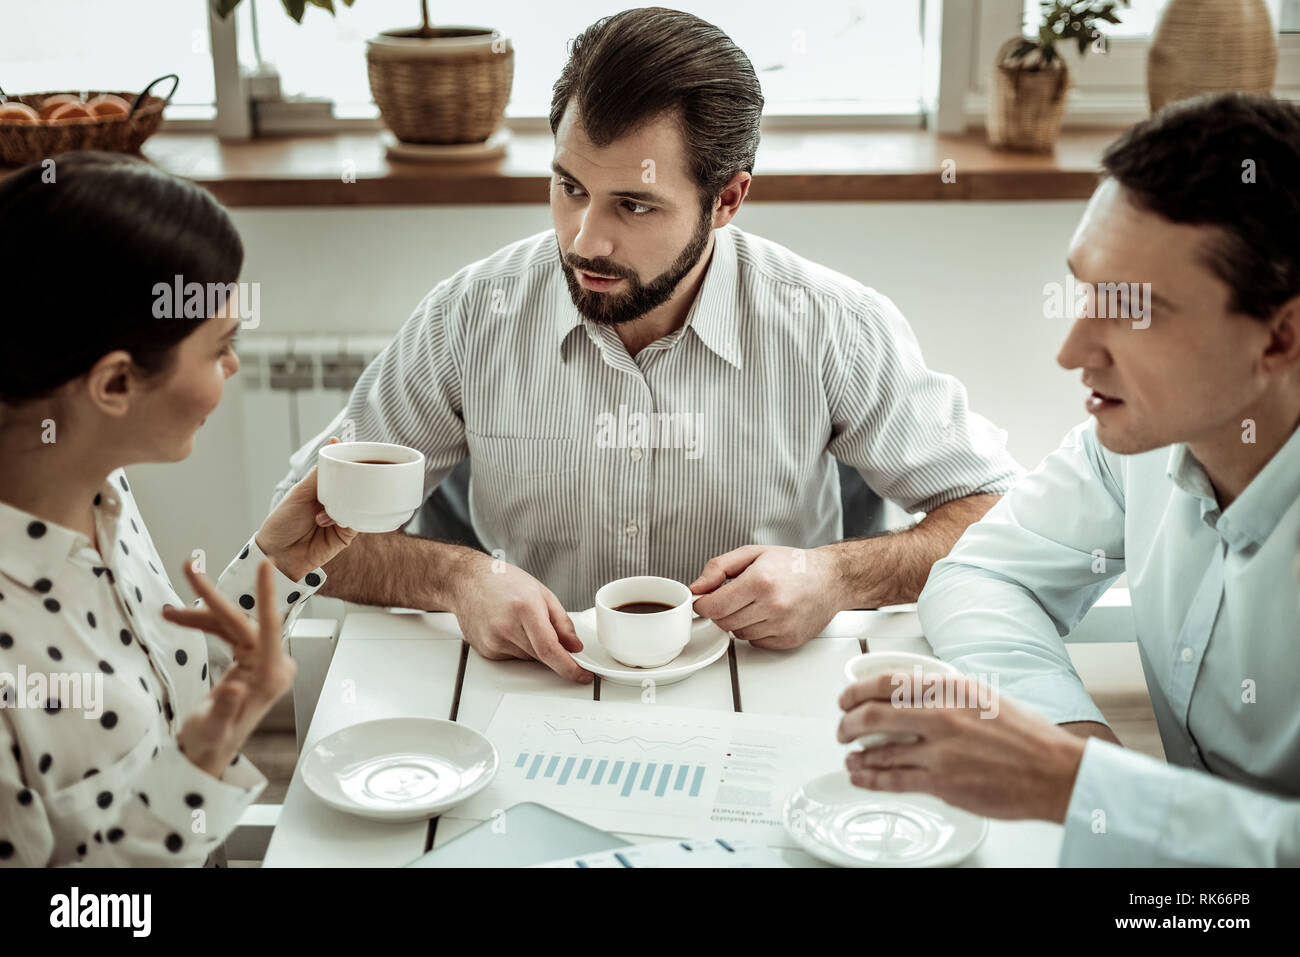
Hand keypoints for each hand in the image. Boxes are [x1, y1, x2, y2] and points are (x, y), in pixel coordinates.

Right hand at [162, 558, 297, 778]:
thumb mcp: (212, 730)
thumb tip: (235, 686)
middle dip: (211, 599)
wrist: (208, 754)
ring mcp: (263, 660)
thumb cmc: (211, 745)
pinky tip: (179, 619)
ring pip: (231, 625)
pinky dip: (204, 625)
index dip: (265, 596)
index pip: (270, 629)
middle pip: (241, 623)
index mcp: (270, 678)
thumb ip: (225, 710)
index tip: (265, 566)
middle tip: (188, 567)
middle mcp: (273, 665)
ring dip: (200, 616)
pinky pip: (228, 633)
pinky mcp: (251, 659)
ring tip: (167, 613)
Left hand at [255, 436, 358, 580]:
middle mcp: (335, 502)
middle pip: (354, 486)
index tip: (347, 443)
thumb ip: (318, 477)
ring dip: (348, 501)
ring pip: (358, 503)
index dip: (346, 459)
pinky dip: (349, 517)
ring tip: (328, 507)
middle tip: (356, 469)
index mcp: (322, 490)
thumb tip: (331, 451)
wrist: (278, 554)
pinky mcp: (346, 535)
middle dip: (357, 477)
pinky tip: (333, 519)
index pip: (339, 472)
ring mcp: (342, 518)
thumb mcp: (299, 494)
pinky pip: (357, 522)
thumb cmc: (282, 523)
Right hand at [448, 553, 591, 682]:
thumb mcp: (542, 593)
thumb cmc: (502, 581)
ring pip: (528, 658)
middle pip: (541, 656)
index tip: (582, 675)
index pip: (550, 649)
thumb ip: (562, 622)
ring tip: (521, 621)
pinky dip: (519, 647)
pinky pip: (513, 657)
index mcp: (525, 609)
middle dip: (553, 651)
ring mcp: (493, 641)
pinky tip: (509, 628)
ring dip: (534, 647)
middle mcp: (506, 627)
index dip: (569, 667)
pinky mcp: (486, 651)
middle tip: (549, 631)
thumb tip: (574, 646)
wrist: (468, 581)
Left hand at [689, 544, 847, 648]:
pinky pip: (756, 641)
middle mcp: (773, 605)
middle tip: (730, 598)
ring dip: (739, 621)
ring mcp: (782, 626)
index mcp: (761, 581)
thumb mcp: (753, 554)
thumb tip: (697, 587)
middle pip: (724, 622)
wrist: (830, 578)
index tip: (703, 600)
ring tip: (754, 603)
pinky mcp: (789, 640)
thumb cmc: (794, 565)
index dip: (703, 605)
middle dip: (720, 611)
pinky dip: (755, 630)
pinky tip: (767, 615)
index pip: (715, 606)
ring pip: (738, 634)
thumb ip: (719, 568)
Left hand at [836, 672, 1087, 822]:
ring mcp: (939, 751)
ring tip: (850, 756)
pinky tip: (862, 776)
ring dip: (856, 754)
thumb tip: (914, 694)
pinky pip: (892, 780)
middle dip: (847, 722)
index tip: (846, 698)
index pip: (886, 682)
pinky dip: (869, 779)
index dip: (856, 691)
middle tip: (843, 728)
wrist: (1055, 772)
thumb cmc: (1027, 736)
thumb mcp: (983, 695)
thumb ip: (947, 694)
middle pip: (872, 714)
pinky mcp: (942, 782)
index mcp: (950, 688)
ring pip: (878, 750)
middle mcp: (941, 715)